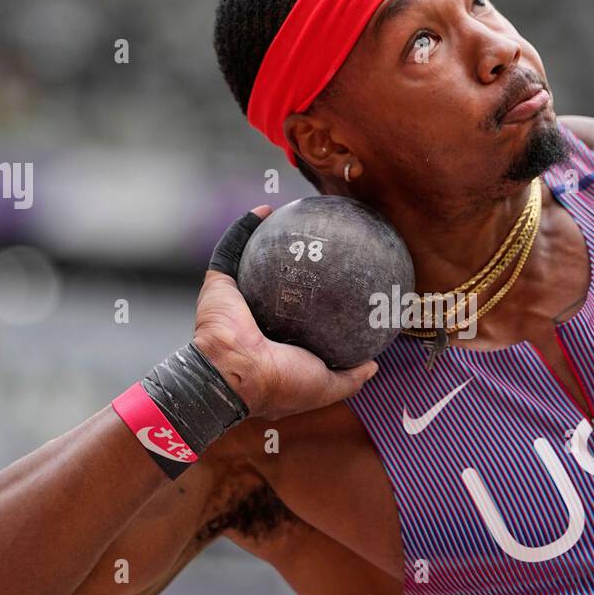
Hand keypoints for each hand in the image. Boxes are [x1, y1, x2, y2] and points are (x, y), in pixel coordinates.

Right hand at [192, 205, 378, 420]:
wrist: (235, 374)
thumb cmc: (280, 383)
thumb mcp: (327, 385)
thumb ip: (351, 377)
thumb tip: (374, 366)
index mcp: (277, 343)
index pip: (302, 316)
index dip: (320, 300)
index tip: (345, 281)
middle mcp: (257, 318)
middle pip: (279, 283)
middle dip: (296, 263)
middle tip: (322, 244)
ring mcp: (237, 298)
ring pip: (252, 260)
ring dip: (267, 238)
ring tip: (293, 217)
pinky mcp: (219, 282)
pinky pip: (231, 247)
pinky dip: (244, 227)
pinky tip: (266, 209)